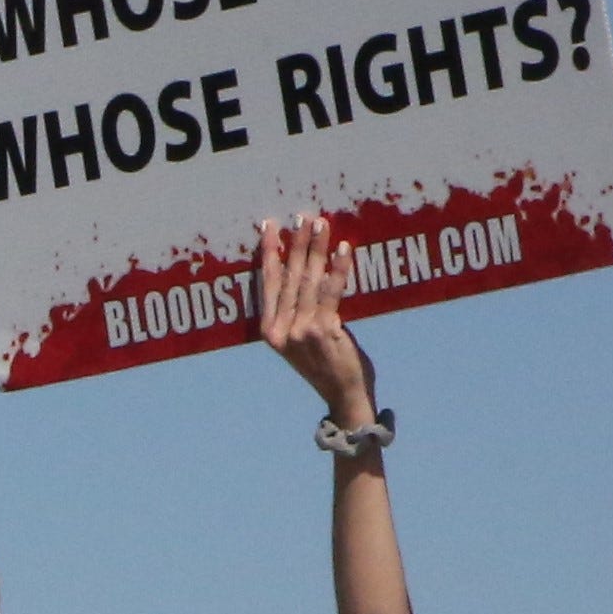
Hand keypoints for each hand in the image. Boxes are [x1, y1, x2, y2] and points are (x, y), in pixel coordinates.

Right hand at [252, 213, 374, 425]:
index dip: (268, 252)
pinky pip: (332, 292)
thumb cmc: (326, 363)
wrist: (344, 395)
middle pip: (289, 277)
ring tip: (323, 225)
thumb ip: (296, 311)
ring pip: (309, 281)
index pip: (267, 283)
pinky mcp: (324, 331)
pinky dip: (338, 268)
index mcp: (270, 331)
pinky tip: (343, 249)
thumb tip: (302, 268)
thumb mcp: (301, 339)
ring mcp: (301, 331)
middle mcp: (281, 331)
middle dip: (297, 243)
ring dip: (317, 249)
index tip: (269, 226)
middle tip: (304, 217)